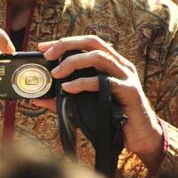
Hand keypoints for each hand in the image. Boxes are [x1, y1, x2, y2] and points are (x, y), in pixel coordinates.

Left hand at [34, 35, 165, 171]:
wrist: (140, 135)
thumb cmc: (112, 116)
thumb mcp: (85, 104)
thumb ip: (62, 101)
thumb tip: (37, 100)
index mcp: (110, 63)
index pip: (87, 43)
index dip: (65, 42)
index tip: (42, 47)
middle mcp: (120, 65)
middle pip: (93, 42)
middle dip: (67, 45)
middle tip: (48, 56)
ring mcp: (126, 76)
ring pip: (99, 57)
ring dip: (73, 62)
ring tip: (56, 74)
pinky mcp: (129, 91)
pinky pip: (105, 81)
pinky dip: (83, 82)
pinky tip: (68, 88)